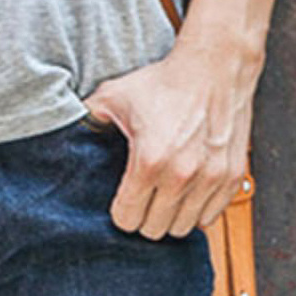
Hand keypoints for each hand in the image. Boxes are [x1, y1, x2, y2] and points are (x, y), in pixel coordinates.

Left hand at [81, 33, 260, 241]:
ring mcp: (210, 178)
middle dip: (144, 217)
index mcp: (149, 161)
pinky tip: (188, 193)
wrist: (216, 65)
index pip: (127, 220)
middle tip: (144, 198)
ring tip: (165, 196)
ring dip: (171, 217)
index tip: (123, 199)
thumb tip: (64, 137)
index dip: (121, 212)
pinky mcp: (231, 178)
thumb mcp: (115, 95)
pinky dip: (198, 211)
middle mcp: (182, 175)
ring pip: (182, 229)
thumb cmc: (165, 81)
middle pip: (154, 230)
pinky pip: (209, 219)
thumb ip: (88, 120)